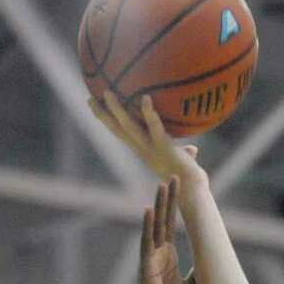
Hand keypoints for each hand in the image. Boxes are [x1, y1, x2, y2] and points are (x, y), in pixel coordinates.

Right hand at [91, 90, 207, 198]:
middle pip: (117, 130)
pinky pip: (155, 127)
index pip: (120, 133)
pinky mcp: (164, 147)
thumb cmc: (187, 175)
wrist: (193, 189)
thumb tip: (193, 150)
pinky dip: (149, 113)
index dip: (107, 121)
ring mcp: (151, 148)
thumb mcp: (182, 161)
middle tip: (89, 99)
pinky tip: (146, 97)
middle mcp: (143, 149)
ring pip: (129, 128)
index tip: (94, 107)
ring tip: (108, 93)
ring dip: (117, 111)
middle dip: (103, 116)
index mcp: (143, 150)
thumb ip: (184, 153)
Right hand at [128, 178, 195, 283]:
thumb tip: (204, 267)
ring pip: (155, 226)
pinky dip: (147, 227)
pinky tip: (148, 210)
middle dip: (170, 197)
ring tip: (162, 184)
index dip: (176, 205)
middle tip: (175, 174)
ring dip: (159, 205)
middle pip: (164, 219)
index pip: (172, 224)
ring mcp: (151, 258)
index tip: (180, 186)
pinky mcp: (146, 268)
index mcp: (169, 256)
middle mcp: (158, 252)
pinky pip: (146, 244)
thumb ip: (194, 275)